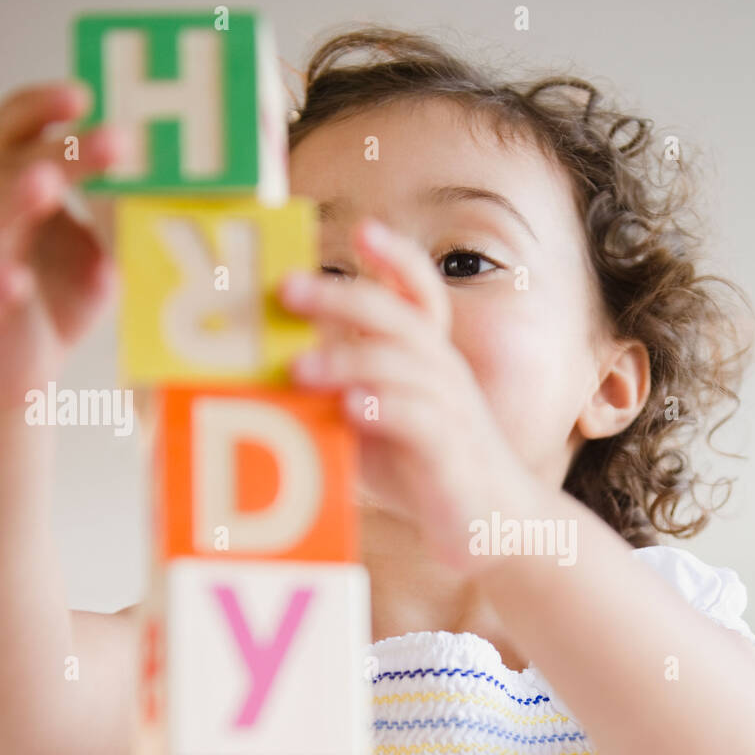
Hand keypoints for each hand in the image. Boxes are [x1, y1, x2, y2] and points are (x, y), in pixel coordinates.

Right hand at [0, 81, 123, 415]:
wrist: (14, 372)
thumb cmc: (51, 301)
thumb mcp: (96, 255)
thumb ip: (117, 224)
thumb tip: (169, 195)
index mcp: (18, 189)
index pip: (20, 130)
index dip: (44, 107)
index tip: (85, 95)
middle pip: (15, 164)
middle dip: (63, 150)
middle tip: (115, 140)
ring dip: (18, 196)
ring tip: (47, 185)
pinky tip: (15, 282)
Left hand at [278, 218, 545, 575]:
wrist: (492, 523)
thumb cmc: (425, 467)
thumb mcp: (375, 421)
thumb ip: (335, 394)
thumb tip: (262, 378)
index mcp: (426, 355)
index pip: (418, 292)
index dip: (395, 258)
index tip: (363, 231)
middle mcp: (442, 371)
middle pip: (396, 315)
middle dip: (340, 297)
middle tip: (288, 290)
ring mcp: (451, 408)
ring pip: (403, 365)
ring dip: (349, 360)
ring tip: (300, 368)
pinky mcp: (451, 452)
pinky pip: (419, 420)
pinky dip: (384, 410)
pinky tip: (351, 409)